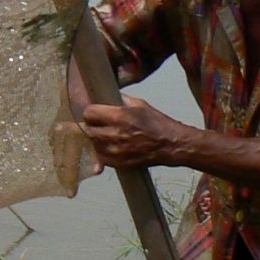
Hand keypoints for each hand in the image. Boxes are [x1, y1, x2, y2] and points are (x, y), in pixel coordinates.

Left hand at [77, 96, 192, 173]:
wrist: (172, 144)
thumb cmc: (157, 123)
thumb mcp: (139, 104)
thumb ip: (120, 100)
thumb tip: (105, 96)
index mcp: (120, 117)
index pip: (89, 113)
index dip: (90, 112)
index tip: (93, 112)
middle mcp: (115, 134)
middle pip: (88, 130)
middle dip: (92, 126)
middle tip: (99, 124)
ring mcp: (117, 151)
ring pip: (93, 144)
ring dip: (96, 139)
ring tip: (106, 135)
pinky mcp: (120, 163)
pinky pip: (101, 157)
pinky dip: (102, 152)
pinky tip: (110, 146)